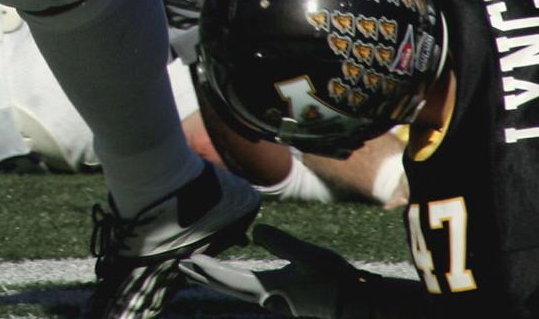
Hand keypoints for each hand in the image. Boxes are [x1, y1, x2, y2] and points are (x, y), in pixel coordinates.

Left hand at [179, 224, 374, 317]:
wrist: (357, 305)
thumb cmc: (336, 281)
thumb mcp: (310, 257)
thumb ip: (283, 244)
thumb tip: (257, 233)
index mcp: (268, 288)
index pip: (229, 280)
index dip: (208, 270)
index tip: (188, 261)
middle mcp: (267, 297)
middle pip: (227, 287)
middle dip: (204, 276)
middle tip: (180, 266)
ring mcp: (275, 299)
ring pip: (237, 288)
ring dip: (216, 278)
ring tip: (198, 268)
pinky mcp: (283, 297)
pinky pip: (249, 288)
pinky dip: (234, 279)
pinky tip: (234, 275)